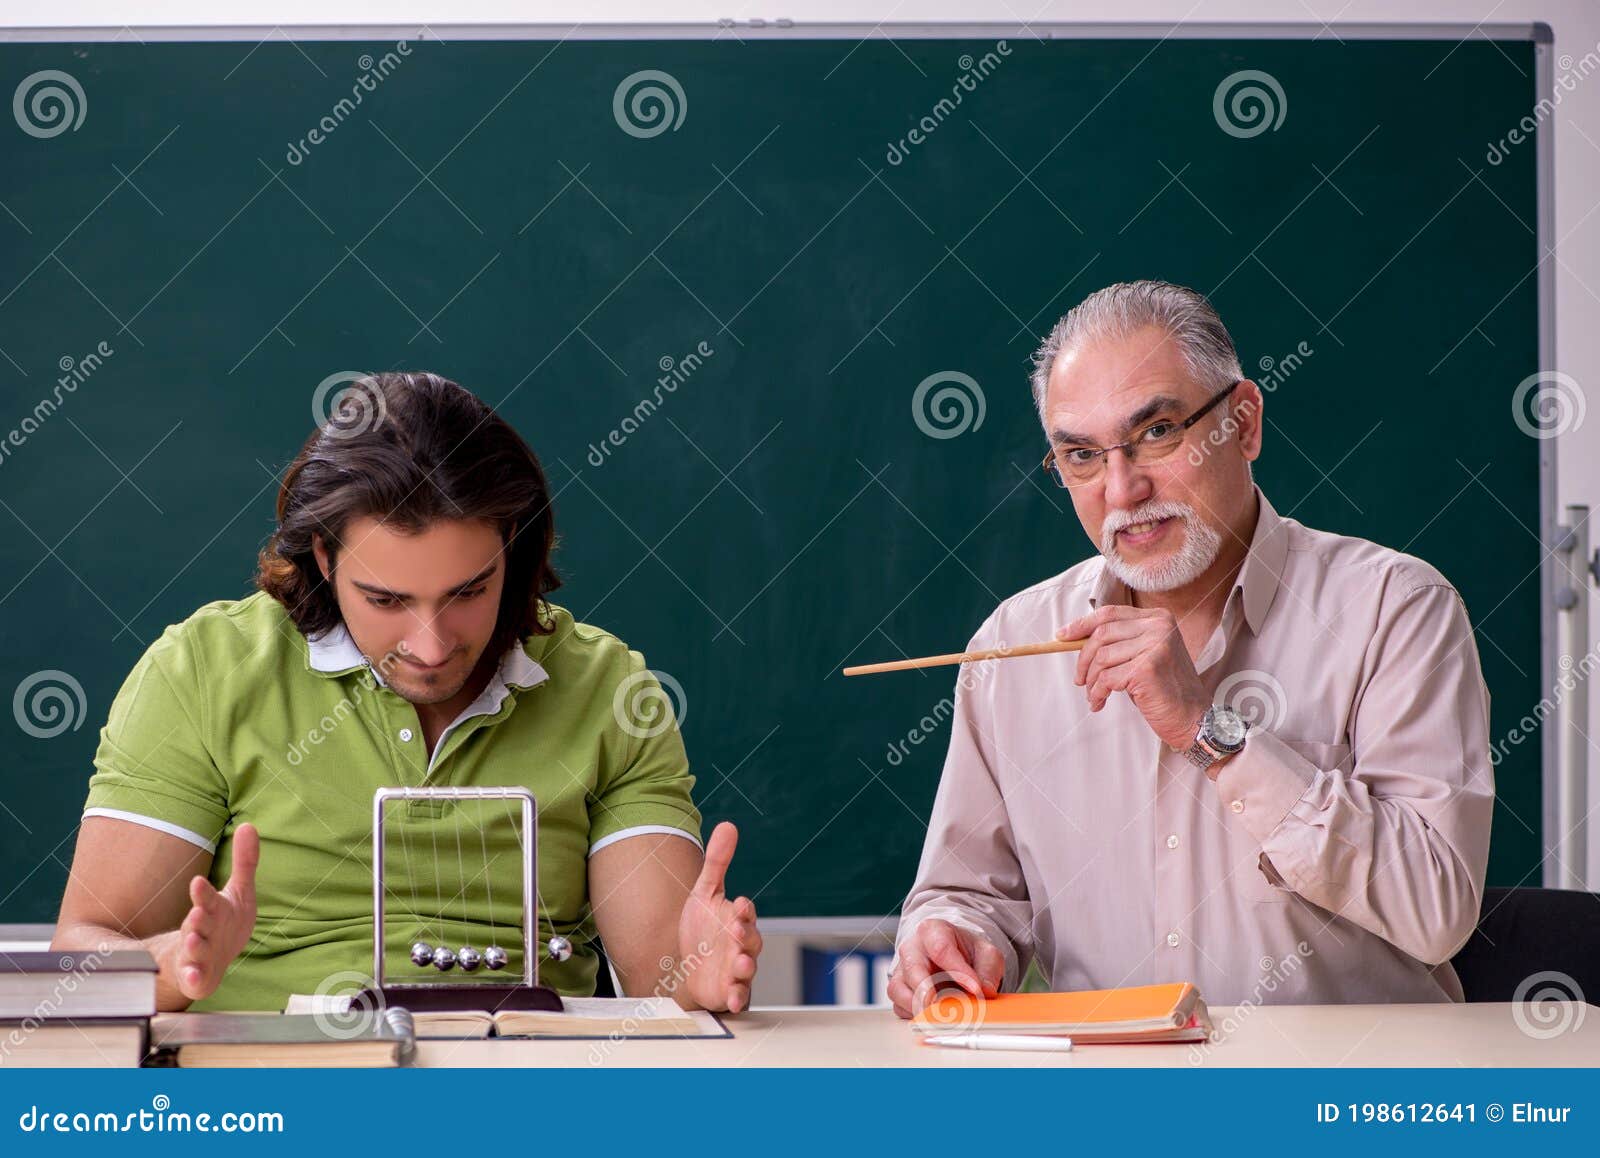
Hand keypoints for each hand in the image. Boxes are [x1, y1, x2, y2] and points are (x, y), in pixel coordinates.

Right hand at [173, 822, 258, 1000]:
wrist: (204, 962)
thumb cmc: (223, 923)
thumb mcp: (238, 892)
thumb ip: (245, 862)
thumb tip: (248, 824)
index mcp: (212, 910)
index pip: (207, 898)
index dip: (203, 892)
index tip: (197, 882)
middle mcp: (201, 930)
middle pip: (198, 923)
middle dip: (197, 918)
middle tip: (197, 913)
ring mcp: (196, 955)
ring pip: (193, 949)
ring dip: (193, 945)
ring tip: (193, 940)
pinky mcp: (197, 977)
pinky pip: (194, 979)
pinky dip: (193, 978)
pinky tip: (194, 978)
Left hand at [677, 822, 761, 1012]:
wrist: (688, 968)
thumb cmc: (702, 929)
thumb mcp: (704, 893)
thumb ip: (717, 862)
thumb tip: (728, 825)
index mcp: (737, 920)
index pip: (746, 913)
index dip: (744, 910)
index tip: (739, 904)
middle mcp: (741, 945)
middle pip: (751, 940)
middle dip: (745, 936)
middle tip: (736, 932)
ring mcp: (736, 970)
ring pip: (747, 969)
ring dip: (745, 967)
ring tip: (739, 965)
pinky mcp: (728, 991)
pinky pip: (737, 996)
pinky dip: (736, 997)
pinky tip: (732, 996)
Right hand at [887, 918, 1003, 1018]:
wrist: (952, 957)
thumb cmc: (966, 952)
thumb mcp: (986, 954)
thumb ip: (988, 969)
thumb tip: (984, 990)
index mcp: (933, 930)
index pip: (941, 949)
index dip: (958, 971)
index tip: (975, 989)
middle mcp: (912, 948)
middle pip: (913, 969)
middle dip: (928, 991)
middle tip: (943, 1008)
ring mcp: (902, 970)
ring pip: (900, 989)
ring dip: (919, 1007)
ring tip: (941, 1018)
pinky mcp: (898, 991)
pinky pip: (900, 1006)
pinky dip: (914, 1016)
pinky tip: (933, 1020)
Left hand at [1058, 606, 1209, 749]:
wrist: (1193, 717)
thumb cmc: (1165, 688)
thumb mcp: (1144, 655)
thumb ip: (1120, 642)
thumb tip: (1074, 637)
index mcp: (1158, 618)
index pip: (1110, 613)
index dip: (1082, 624)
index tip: (1061, 636)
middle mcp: (1158, 627)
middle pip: (1101, 634)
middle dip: (1083, 659)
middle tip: (1080, 680)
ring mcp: (1155, 645)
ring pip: (1101, 657)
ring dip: (1092, 681)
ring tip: (1094, 695)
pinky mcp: (1147, 668)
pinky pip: (1107, 678)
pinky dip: (1098, 693)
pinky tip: (1100, 702)